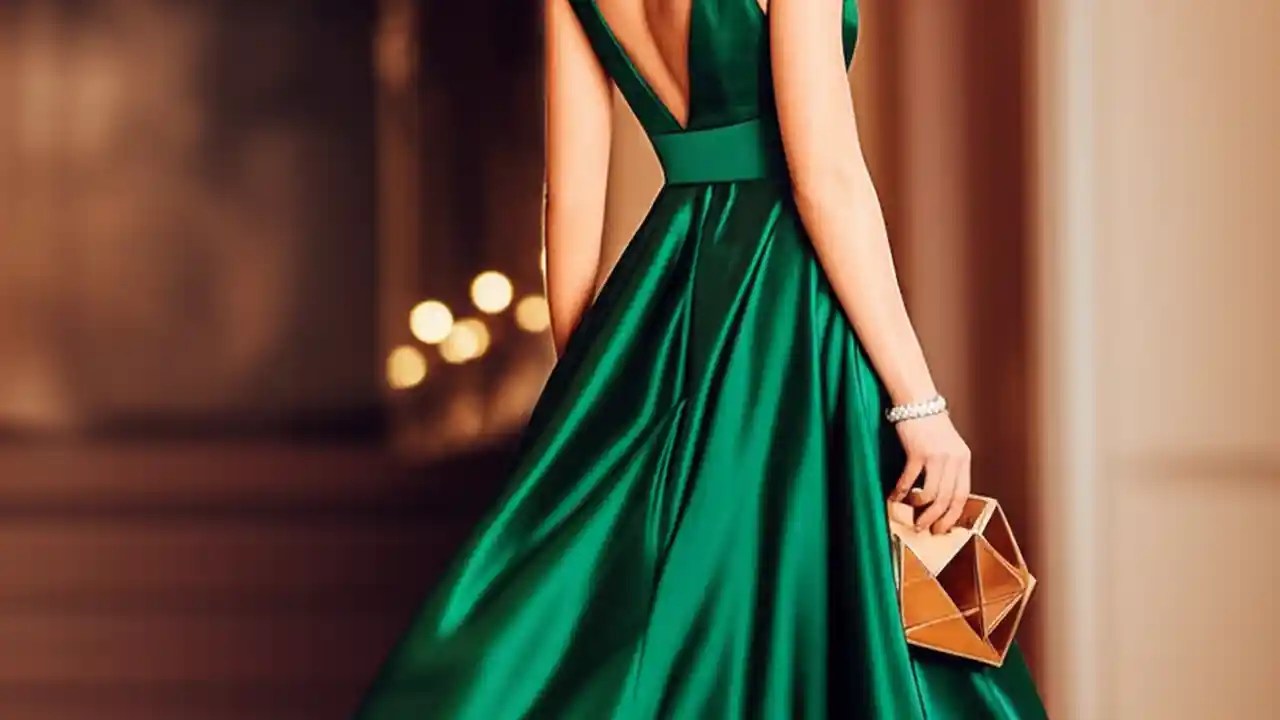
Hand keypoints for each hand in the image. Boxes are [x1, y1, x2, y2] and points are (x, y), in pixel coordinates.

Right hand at [888, 413, 971, 533]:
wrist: (917, 402)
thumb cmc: (929, 424)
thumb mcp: (948, 446)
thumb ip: (948, 468)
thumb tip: (939, 498)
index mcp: (963, 459)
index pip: (962, 495)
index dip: (952, 515)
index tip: (942, 528)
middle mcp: (954, 459)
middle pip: (947, 499)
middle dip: (935, 519)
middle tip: (924, 529)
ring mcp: (937, 456)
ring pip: (931, 494)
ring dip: (919, 509)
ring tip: (910, 515)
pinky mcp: (918, 452)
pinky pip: (910, 481)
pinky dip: (901, 492)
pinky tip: (894, 497)